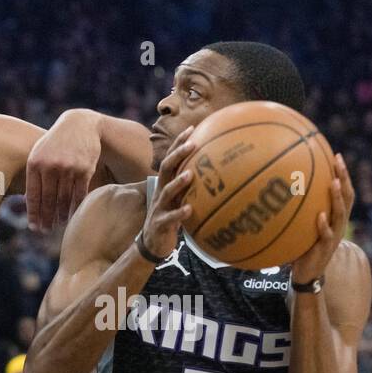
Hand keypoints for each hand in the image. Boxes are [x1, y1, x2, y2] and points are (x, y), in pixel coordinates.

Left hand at [25, 109, 104, 232]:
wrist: (79, 125)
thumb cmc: (55, 143)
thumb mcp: (39, 153)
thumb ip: (34, 176)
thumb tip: (29, 204)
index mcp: (35, 163)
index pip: (32, 195)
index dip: (33, 214)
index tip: (34, 228)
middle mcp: (51, 166)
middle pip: (48, 200)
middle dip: (47, 219)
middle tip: (46, 231)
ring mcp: (69, 168)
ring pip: (64, 200)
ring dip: (61, 215)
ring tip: (58, 224)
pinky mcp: (85, 170)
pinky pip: (79, 195)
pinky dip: (75, 207)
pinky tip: (72, 215)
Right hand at [137, 128, 196, 259]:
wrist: (152, 243)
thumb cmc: (172, 219)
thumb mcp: (181, 200)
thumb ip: (193, 188)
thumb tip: (219, 176)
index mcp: (166, 184)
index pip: (171, 158)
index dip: (179, 143)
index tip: (192, 128)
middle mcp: (161, 192)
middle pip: (166, 167)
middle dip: (178, 154)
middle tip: (193, 144)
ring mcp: (159, 207)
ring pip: (167, 191)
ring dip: (179, 182)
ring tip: (191, 174)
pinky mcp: (160, 223)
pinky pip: (170, 218)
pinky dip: (180, 213)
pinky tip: (190, 209)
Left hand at [292, 153, 351, 285]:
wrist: (305, 274)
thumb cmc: (302, 245)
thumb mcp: (302, 224)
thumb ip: (299, 208)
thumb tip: (280, 185)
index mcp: (335, 217)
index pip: (344, 191)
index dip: (343, 174)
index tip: (336, 155)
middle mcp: (338, 225)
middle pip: (348, 198)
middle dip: (344, 178)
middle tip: (338, 162)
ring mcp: (333, 237)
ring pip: (340, 215)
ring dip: (338, 198)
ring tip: (334, 183)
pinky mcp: (324, 250)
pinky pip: (326, 236)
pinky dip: (323, 226)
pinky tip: (319, 216)